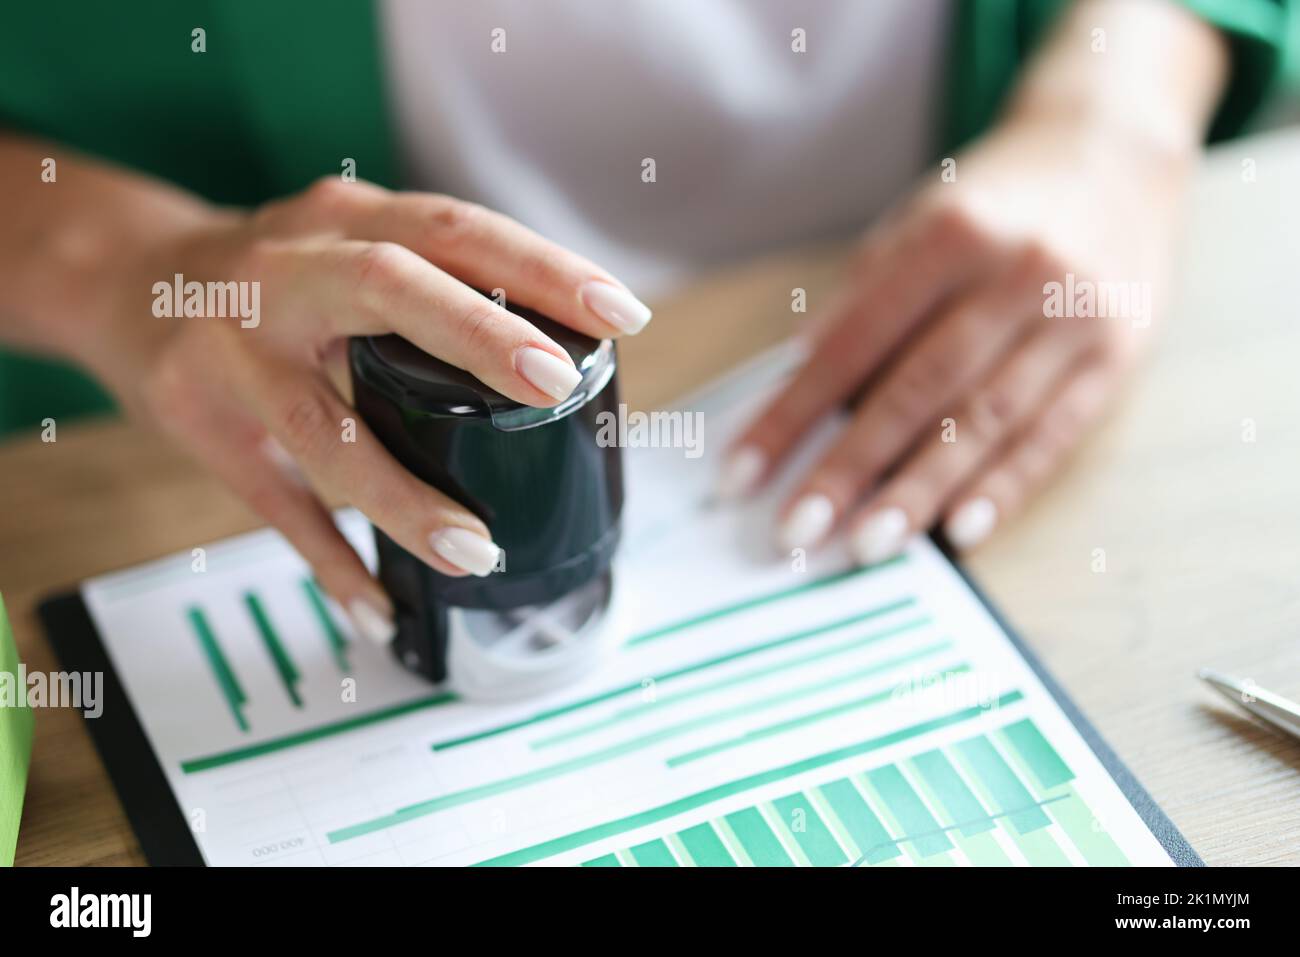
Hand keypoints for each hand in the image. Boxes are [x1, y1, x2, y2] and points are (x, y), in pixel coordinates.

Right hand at [87, 178, 650, 640]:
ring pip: (324, 431)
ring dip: (404, 497)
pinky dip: (331, 564)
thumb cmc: (275, 274)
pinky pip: (276, 509)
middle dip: (478, 335)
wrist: (125, 284)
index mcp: (345, 221)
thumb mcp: (347, 243)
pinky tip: (382, 607)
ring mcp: (236, 354)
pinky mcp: (203, 427)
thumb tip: (567, 348)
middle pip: (386, 290)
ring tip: (477, 549)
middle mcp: (286, 273)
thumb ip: (434, 282)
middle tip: (555, 385)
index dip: (541, 268)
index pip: (455, 231)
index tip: (621, 313)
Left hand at [722, 114, 1192, 561]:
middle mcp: (1017, 274)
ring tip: (867, 545)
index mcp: (951, 233)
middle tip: (795, 530)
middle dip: (849, 467)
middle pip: (917, 389)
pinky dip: (1004, 488)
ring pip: (984, 422)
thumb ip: (865, 295)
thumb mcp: (920, 219)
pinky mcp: (1120, 356)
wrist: (1116, 149)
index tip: (741, 473)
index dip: (791, 413)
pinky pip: (1054, 436)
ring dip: (920, 492)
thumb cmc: (995, 199)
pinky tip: (959, 532)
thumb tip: (797, 376)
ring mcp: (1075, 318)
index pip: (852, 343)